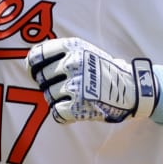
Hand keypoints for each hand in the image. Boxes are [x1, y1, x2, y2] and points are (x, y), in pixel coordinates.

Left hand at [26, 38, 157, 123]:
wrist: (132, 87)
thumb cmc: (103, 69)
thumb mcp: (84, 50)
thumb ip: (60, 53)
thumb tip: (31, 61)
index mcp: (72, 48)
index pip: (36, 56)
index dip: (32, 66)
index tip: (34, 71)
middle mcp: (72, 64)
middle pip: (40, 78)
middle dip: (47, 84)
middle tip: (63, 87)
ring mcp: (76, 85)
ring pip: (48, 96)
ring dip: (57, 100)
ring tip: (73, 98)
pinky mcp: (80, 106)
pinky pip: (57, 113)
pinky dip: (62, 115)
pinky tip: (72, 111)